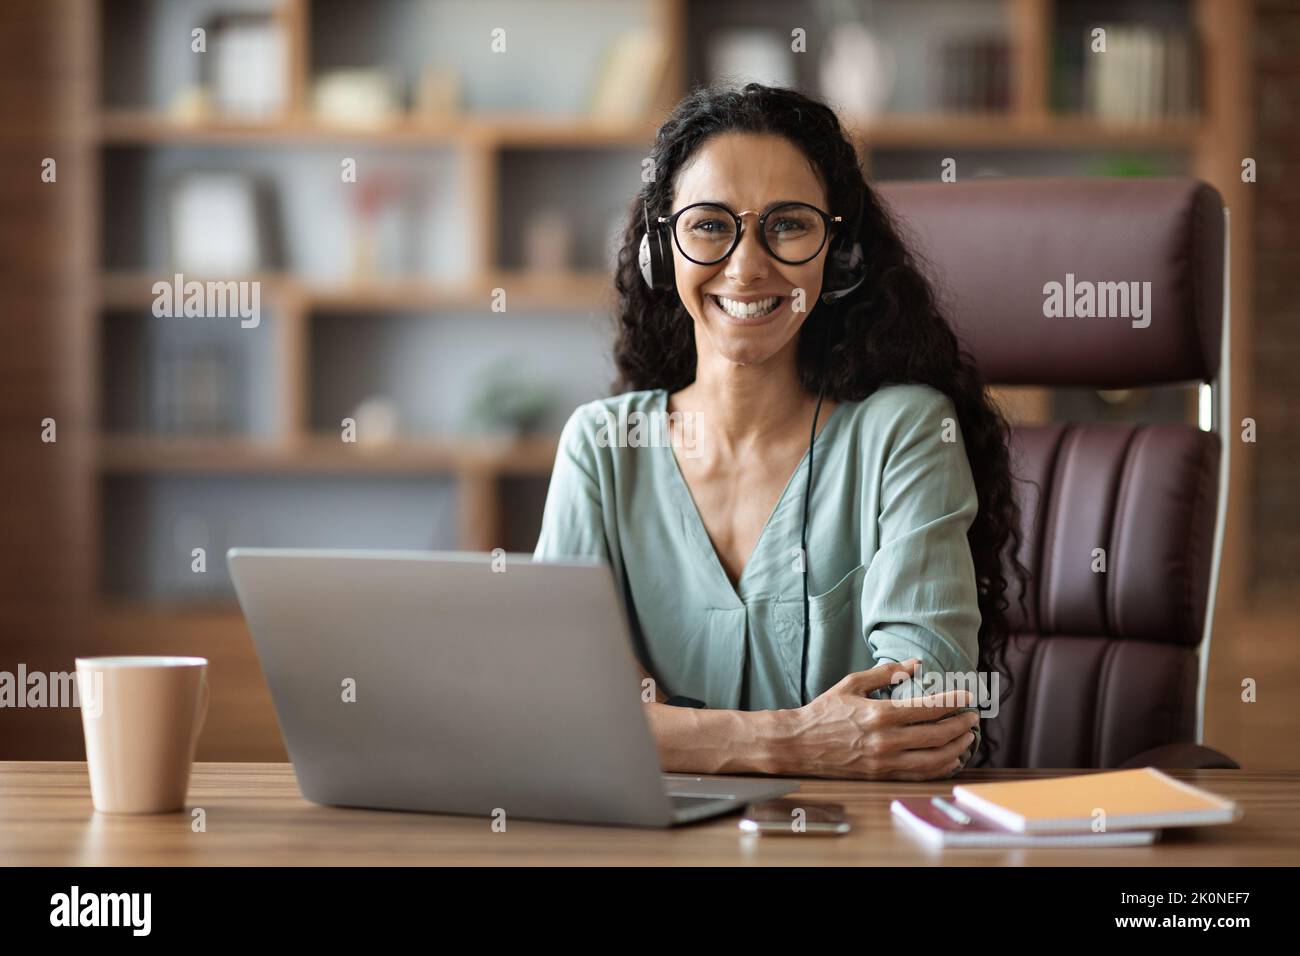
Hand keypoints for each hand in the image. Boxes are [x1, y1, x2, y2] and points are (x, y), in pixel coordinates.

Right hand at [780, 659, 979, 780]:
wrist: (800, 744)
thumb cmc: (825, 712)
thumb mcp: (852, 684)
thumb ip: (886, 673)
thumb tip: (915, 664)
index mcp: (881, 713)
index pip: (929, 708)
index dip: (953, 701)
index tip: (967, 696)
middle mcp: (887, 740)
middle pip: (938, 734)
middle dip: (961, 724)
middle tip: (972, 716)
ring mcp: (886, 762)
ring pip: (935, 759)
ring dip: (956, 747)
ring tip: (967, 737)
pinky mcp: (883, 775)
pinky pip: (920, 774)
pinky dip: (941, 768)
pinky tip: (951, 759)